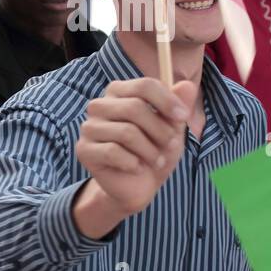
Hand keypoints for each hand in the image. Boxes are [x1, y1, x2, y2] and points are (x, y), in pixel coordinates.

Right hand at [74, 78, 196, 222]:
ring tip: (157, 160)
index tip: (183, 117)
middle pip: (134, 107)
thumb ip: (180, 106)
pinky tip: (137, 168)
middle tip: (171, 145)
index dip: (167, 100)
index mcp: (119, 93)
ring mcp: (88, 128)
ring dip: (149, 150)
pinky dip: (133, 163)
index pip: (143, 86)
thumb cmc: (154, 151)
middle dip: (160, 129)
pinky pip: (113, 152)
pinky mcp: (83, 150)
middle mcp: (99, 106)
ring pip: (126, 132)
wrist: (139, 185)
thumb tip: (187, 85)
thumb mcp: (173, 128)